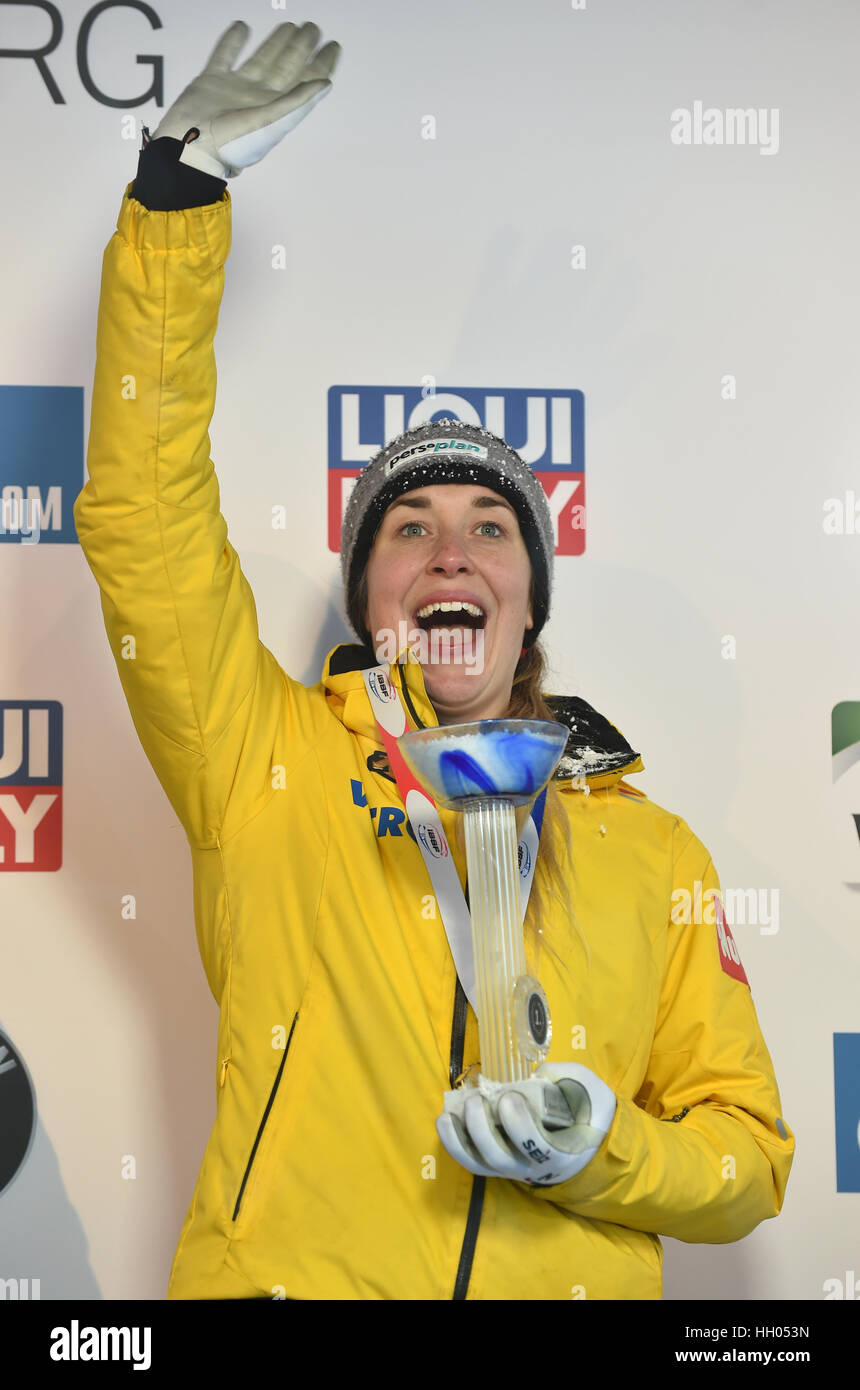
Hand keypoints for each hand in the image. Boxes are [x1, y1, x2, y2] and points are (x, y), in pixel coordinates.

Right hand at [152, 20, 339, 178]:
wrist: (190, 147)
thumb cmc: (232, 143)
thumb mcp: (271, 123)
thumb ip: (297, 102)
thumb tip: (326, 83)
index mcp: (276, 108)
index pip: (305, 82)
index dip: (321, 64)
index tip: (332, 45)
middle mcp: (259, 97)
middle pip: (286, 66)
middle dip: (301, 46)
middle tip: (312, 27)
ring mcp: (236, 88)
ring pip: (261, 58)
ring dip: (276, 42)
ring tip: (289, 26)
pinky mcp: (211, 81)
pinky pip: (225, 55)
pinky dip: (233, 41)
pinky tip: (242, 27)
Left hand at [436, 1062, 616, 1185]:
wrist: (589, 1140)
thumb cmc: (587, 1109)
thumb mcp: (585, 1088)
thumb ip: (561, 1079)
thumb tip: (533, 1073)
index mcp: (562, 1150)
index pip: (537, 1147)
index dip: (519, 1124)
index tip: (509, 1096)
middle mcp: (533, 1167)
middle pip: (501, 1158)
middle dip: (482, 1129)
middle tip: (477, 1099)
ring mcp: (513, 1168)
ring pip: (481, 1164)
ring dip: (461, 1138)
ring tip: (451, 1112)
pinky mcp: (497, 1164)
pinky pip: (472, 1161)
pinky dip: (454, 1143)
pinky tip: (444, 1120)